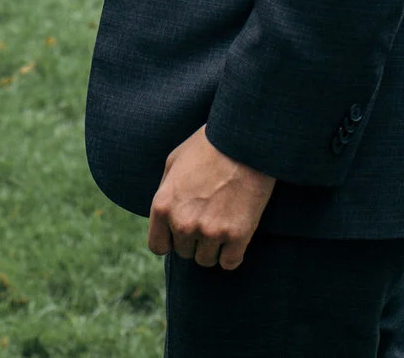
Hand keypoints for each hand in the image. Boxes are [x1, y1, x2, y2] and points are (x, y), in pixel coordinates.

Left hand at [145, 126, 275, 268]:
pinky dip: (233, 254)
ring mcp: (209, 231)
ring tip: (224, 222)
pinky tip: (237, 236)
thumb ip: (165, 192)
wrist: (245, 140)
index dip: (171, 239)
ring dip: (214, 247)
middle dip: (194, 239)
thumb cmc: (209, 145)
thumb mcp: (174, 161)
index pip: (158, 246)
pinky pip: (230, 263)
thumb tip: (163, 216)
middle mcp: (182, 223)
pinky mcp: (237, 235)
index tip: (183, 230)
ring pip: (206, 260)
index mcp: (163, 205)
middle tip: (210, 216)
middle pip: (184, 252)